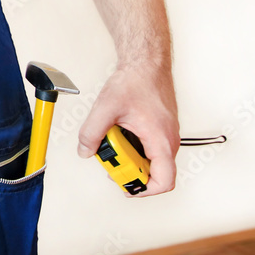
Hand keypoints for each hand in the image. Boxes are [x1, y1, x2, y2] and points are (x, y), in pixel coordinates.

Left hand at [77, 59, 179, 196]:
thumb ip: (92, 132)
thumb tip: (85, 151)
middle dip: (129, 170)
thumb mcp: (106, 109)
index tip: (125, 186)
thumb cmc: (136, 81)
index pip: (164, 181)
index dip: (144, 191)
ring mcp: (166, 135)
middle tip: (110, 157)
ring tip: (113, 139)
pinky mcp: (160, 129)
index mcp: (162, 141)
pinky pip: (148, 147)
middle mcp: (169, 141)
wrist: (146, 63)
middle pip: (153, 172)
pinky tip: (118, 132)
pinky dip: (132, 146)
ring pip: (150, 159)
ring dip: (129, 156)